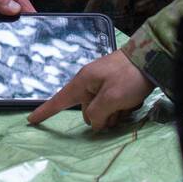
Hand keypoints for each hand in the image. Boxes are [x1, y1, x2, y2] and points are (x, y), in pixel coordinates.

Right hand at [27, 51, 154, 129]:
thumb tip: (94, 123)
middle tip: (120, 109)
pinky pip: (112, 105)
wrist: (152, 58)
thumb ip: (97, 113)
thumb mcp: (112, 98)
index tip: (30, 120)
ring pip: (102, 111)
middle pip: (87, 112)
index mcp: (83, 82)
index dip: (45, 112)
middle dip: (102, 116)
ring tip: (129, 104)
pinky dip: (121, 107)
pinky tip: (132, 102)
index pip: (59, 100)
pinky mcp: (114, 86)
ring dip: (114, 113)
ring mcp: (102, 85)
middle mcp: (90, 83)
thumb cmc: (129, 77)